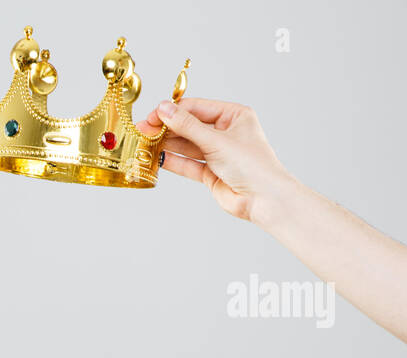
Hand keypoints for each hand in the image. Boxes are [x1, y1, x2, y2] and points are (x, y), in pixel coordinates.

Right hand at [136, 97, 297, 224]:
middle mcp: (225, 133)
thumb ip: (187, 126)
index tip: (153, 115)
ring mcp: (216, 153)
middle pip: (189, 127)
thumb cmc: (252, 165)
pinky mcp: (210, 172)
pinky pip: (187, 163)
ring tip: (145, 144)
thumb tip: (164, 109)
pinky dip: (173, 161)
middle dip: (166, 129)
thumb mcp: (216, 141)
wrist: (263, 199)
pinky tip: (157, 158)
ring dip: (166, 145)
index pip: (196, 108)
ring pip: (186, 146)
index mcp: (233, 116)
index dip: (173, 111)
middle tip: (143, 130)